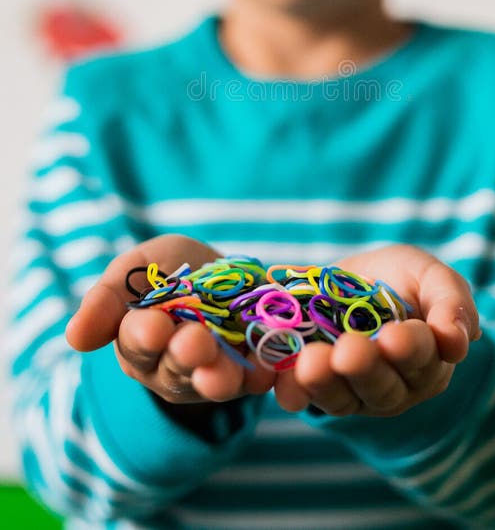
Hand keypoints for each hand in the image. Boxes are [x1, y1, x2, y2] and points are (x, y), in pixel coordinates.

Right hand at [66, 233, 273, 403]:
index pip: (136, 343)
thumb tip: (75, 337)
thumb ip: (107, 298)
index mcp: (138, 343)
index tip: (152, 326)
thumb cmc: (173, 270)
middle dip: (184, 356)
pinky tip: (266, 371)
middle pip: (175, 369)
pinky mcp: (253, 375)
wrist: (230, 275)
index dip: (144, 336)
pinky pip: (257, 379)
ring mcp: (213, 375)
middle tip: (193, 342)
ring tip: (223, 371)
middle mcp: (172, 368)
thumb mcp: (138, 267)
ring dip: (219, 377)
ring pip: (214, 382)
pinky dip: (262, 375)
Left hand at [273, 245, 480, 416]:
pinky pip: (305, 397)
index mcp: (429, 359)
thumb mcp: (433, 277)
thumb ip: (452, 303)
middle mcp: (395, 386)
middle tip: (349, 351)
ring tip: (311, 363)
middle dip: (364, 369)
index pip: (423, 359)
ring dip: (325, 383)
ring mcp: (354, 392)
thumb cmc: (405, 278)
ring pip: (342, 398)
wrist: (356, 279)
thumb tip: (458, 341)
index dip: (409, 350)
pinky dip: (293, 391)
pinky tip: (283, 384)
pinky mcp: (317, 389)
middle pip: (382, 387)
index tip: (395, 336)